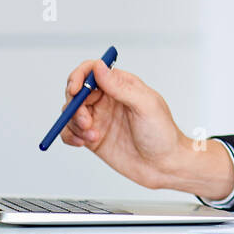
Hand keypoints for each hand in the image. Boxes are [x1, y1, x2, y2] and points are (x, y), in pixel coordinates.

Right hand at [59, 59, 231, 198]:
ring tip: (93, 136)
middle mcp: (108, 99)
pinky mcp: (92, 137)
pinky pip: (69, 131)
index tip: (75, 90)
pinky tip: (83, 142)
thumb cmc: (162, 134)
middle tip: (86, 121)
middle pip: (77, 91)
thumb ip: (120, 87)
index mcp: (122, 85)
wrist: (164, 166)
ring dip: (74, 123)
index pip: (92, 70)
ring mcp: (99, 118)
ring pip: (71, 112)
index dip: (79, 76)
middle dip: (75, 105)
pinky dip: (69, 135)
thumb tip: (99, 67)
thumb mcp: (145, 106)